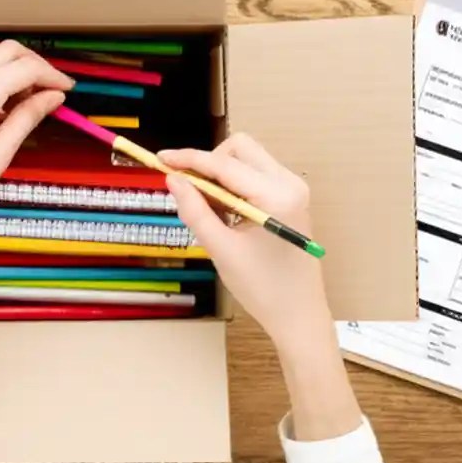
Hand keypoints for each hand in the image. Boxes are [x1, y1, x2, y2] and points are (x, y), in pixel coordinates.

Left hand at [0, 41, 72, 273]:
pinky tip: (4, 105)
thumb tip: (52, 98)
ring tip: (29, 100)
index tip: (67, 89)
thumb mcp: (2, 150)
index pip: (27, 67)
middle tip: (51, 90)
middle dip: (34, 64)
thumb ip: (29, 116)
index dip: (53, 75)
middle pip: (8, 51)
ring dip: (13, 69)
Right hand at [160, 134, 361, 439]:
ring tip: (207, 209)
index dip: (189, 159)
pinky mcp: (292, 198)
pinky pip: (257, 175)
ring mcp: (294, 189)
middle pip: (240, 148)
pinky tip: (225, 213)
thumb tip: (174, 180)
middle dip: (209, 162)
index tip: (162, 159)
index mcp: (276, 197)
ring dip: (221, 174)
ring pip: (248, 159)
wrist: (299, 314)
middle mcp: (290, 184)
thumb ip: (195, 211)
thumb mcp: (221, 250)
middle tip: (188, 188)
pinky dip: (234, 185)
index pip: (225, 164)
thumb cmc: (264, 289)